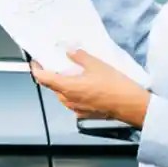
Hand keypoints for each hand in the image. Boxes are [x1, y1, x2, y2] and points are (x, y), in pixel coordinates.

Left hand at [30, 50, 150, 127]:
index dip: (36, 69)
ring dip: (64, 85)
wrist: (130, 105)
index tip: (36, 62)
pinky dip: (74, 93)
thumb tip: (71, 52)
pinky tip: (85, 86)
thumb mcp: (96, 64)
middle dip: (53, 76)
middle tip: (58, 64)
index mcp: (67, 87)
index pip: (42, 78)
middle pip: (52, 87)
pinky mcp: (85, 113)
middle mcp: (69, 100)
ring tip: (73, 74)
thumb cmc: (115, 87)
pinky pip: (73, 102)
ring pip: (62, 95)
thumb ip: (79, 57)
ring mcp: (76, 109)